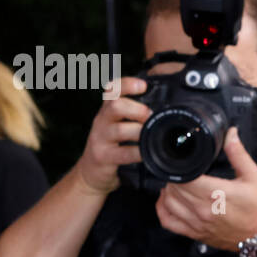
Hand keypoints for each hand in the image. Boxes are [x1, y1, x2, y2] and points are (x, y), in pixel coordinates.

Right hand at [73, 75, 150, 193]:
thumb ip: (134, 111)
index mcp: (108, 109)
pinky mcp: (102, 156)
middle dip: (137, 110)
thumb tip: (165, 101)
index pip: (113, 89)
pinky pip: (124, 153)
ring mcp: (100, 138)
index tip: (143, 86)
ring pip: (120, 129)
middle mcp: (102, 120)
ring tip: (149, 136)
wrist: (92, 171)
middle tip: (150, 117)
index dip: (127, 84)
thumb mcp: (118, 124)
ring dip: (140, 132)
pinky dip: (138, 153)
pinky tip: (145, 153)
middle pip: (115, 105)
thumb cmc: (112, 145)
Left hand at [156, 128, 256, 250]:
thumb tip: (230, 134)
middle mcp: (202, 209)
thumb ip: (238, 154)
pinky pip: (167, 221)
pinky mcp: (193, 233)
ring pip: (168, 202)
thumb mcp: (253, 177)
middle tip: (182, 173)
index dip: (181, 168)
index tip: (185, 164)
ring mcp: (195, 222)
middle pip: (174, 188)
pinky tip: (166, 200)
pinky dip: (162, 209)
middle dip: (175, 178)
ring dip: (168, 191)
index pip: (184, 177)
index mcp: (215, 193)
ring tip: (176, 184)